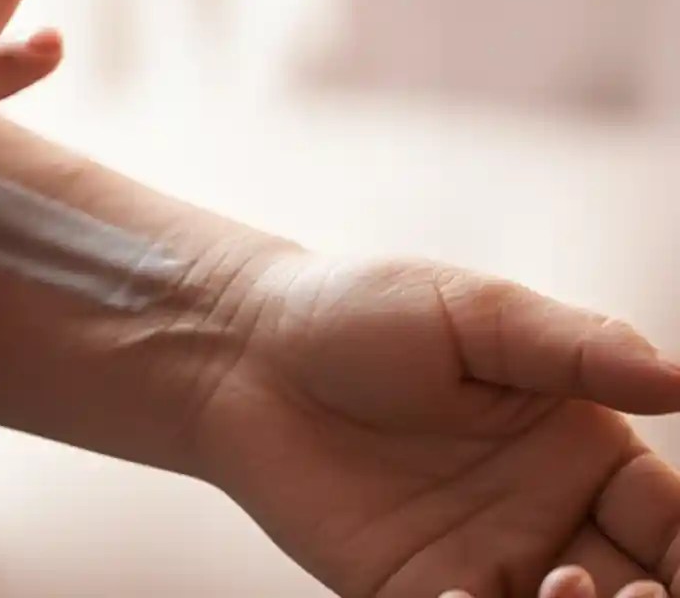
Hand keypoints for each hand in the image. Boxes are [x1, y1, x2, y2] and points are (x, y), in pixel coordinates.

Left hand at [192, 252, 679, 596]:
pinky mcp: (408, 593)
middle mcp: (541, 514)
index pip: (672, 521)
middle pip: (636, 591)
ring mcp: (477, 561)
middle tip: (608, 589)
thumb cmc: (360, 313)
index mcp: (577, 446)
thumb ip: (578, 349)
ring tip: (552, 589)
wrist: (245, 353)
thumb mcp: (476, 315)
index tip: (669, 564)